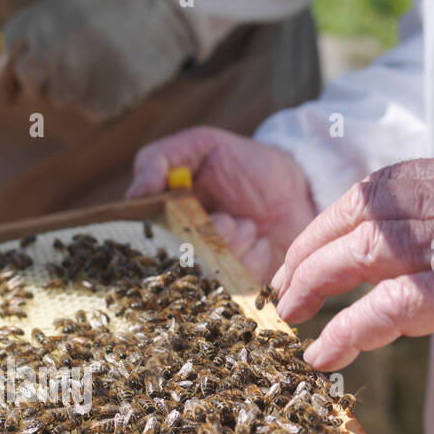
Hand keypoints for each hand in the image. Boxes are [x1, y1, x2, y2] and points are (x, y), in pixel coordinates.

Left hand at [0, 0, 194, 122]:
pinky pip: (88, 111)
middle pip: (30, 81)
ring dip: (74, 89)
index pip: (8, 60)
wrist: (164, 7)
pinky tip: (116, 76)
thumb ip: (29, 32)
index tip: (18, 83)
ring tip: (101, 64)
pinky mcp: (104, 102)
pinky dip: (100, 99)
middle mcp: (55, 49)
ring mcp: (80, 78)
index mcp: (41, 19)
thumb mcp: (63, 3)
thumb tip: (3, 78)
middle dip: (41, 81)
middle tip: (67, 69)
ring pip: (60, 99)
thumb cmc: (108, 9)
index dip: (11, 74)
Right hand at [127, 126, 316, 283]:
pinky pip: (234, 281)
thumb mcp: (201, 145)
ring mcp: (208, 271)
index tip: (180, 216)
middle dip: (206, 232)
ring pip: (206, 268)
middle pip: (174, 259)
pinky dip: (253, 255)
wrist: (300, 188)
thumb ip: (160, 158)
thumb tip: (134, 194)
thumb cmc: (246, 164)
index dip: (155, 232)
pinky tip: (261, 240)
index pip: (140, 237)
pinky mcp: (237, 288)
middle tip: (227, 215)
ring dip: (234, 240)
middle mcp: (179, 251)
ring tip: (249, 223)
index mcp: (161, 220)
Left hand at [272, 147, 433, 381]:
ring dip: (315, 284)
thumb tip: (403, 274)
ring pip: (366, 249)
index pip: (382, 185)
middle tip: (283, 290)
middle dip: (310, 251)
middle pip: (362, 212)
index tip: (303, 253)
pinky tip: (325, 353)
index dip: (331, 219)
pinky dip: (348, 329)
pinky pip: (393, 305)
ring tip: (290, 316)